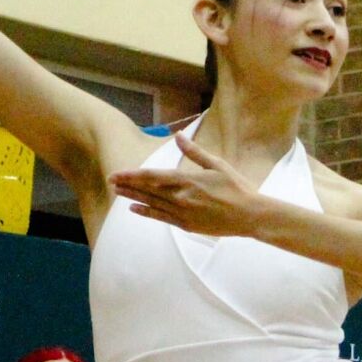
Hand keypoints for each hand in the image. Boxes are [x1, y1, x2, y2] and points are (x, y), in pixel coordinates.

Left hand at [109, 133, 264, 236]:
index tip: (117, 173)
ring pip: (151, 204)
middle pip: (147, 190)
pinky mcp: (187, 225)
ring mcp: (183, 213)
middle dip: (127, 185)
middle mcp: (181, 197)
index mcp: (187, 180)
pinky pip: (162, 218)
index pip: (152, 177)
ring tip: (117, 192)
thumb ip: (194, 152)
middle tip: (110, 181)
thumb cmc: (237, 188)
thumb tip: (178, 136)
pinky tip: (134, 209)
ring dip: (133, 198)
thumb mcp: (217, 165)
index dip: (132, 175)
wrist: (251, 215)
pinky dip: (146, 213)